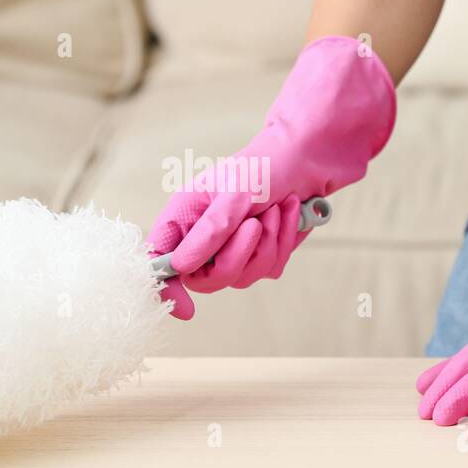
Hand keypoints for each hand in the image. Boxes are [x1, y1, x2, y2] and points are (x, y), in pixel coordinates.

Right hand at [148, 36, 395, 319]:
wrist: (306, 159)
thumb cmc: (262, 166)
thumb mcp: (233, 194)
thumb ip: (208, 232)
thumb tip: (180, 266)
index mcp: (184, 218)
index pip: (160, 261)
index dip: (165, 288)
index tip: (184, 309)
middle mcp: (203, 238)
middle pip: (206, 279)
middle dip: (236, 256)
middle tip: (253, 225)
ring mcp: (232, 249)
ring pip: (241, 277)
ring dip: (266, 243)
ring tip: (274, 209)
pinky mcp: (261, 254)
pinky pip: (268, 269)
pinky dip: (283, 241)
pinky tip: (288, 213)